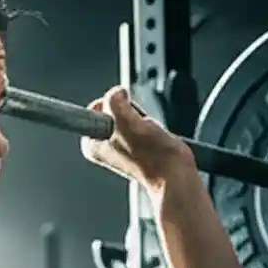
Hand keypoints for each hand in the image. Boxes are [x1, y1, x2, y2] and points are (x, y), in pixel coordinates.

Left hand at [80, 86, 194, 186]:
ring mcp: (120, 145)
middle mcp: (102, 145)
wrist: (176, 174)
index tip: (127, 119)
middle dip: (130, 112)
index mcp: (91, 143)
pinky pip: (142, 121)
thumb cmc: (153, 157)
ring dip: (142, 118)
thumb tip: (117, 93)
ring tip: (148, 134)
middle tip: (140, 128)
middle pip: (114, 108)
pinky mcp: (137, 144)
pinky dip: (150, 124)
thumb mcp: (124, 120)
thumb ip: (113, 100)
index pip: (97, 106)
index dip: (116, 106)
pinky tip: (154, 136)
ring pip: (130, 114)